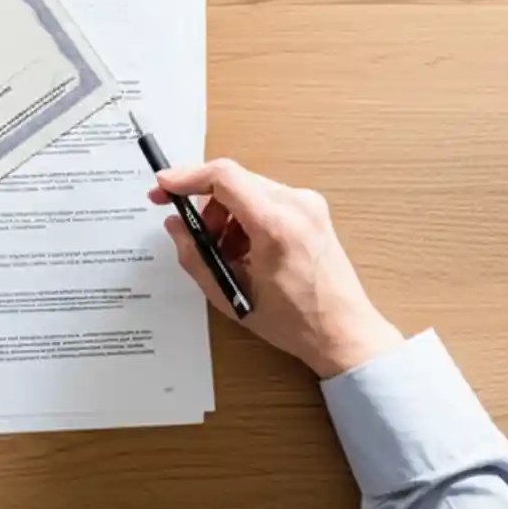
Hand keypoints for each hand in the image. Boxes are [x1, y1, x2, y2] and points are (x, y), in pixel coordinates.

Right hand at [149, 159, 402, 377]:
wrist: (343, 331)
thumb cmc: (293, 321)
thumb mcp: (231, 295)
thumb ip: (195, 256)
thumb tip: (175, 226)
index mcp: (276, 226)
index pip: (224, 177)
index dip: (187, 177)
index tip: (164, 187)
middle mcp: (296, 205)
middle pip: (234, 181)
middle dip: (206, 204)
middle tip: (193, 235)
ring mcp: (309, 204)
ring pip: (248, 189)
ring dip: (226, 214)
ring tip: (225, 253)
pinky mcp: (313, 210)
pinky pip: (267, 199)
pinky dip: (247, 218)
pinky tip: (246, 251)